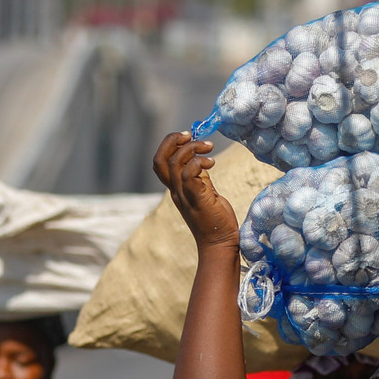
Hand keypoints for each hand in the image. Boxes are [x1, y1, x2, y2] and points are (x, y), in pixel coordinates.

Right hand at [153, 133, 238, 251]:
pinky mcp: (197, 199)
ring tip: (209, 147)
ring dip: (191, 148)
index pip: (160, 162)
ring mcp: (184, 196)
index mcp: (175, 189)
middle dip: (171, 141)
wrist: (220, 244)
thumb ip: (199, 177)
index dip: (169, 144)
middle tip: (190, 134)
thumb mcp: (204, 192)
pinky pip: (189, 175)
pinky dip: (198, 163)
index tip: (188, 137)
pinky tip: (211, 162)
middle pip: (159, 160)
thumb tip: (201, 158)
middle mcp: (176, 191)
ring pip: (174, 164)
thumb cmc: (215, 219)